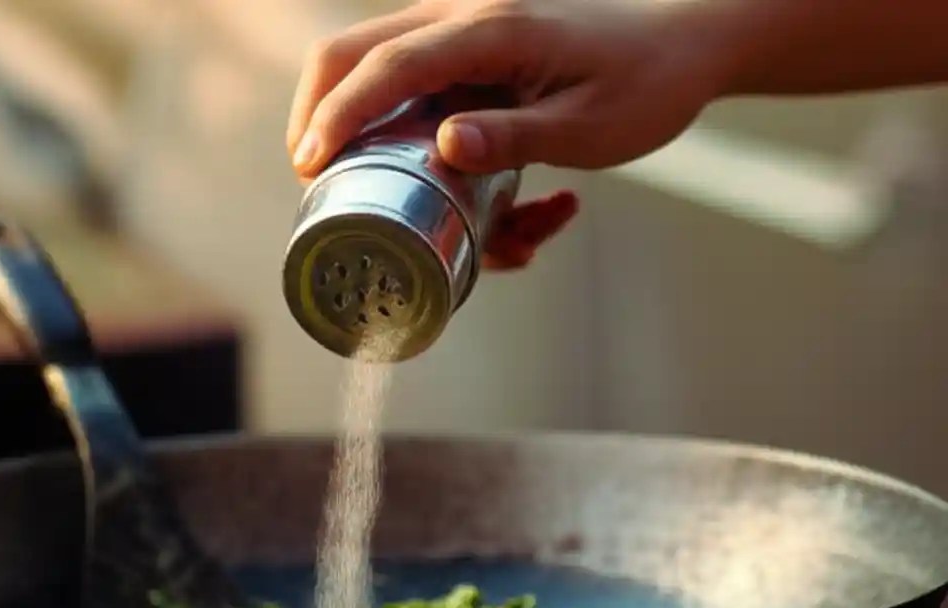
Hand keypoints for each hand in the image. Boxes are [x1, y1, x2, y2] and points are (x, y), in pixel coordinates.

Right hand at [287, 0, 723, 177]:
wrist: (682, 47)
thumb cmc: (646, 84)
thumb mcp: (592, 125)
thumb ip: (518, 137)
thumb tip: (443, 148)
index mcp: (492, 29)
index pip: (391, 64)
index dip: (340, 112)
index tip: (310, 161)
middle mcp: (464, 18)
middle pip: (353, 50)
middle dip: (319, 112)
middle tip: (312, 174)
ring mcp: (459, 34)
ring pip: (372, 67)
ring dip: (360, 129)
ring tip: (377, 191)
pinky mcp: (465, 57)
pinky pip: (413, 92)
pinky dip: (412, 141)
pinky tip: (492, 204)